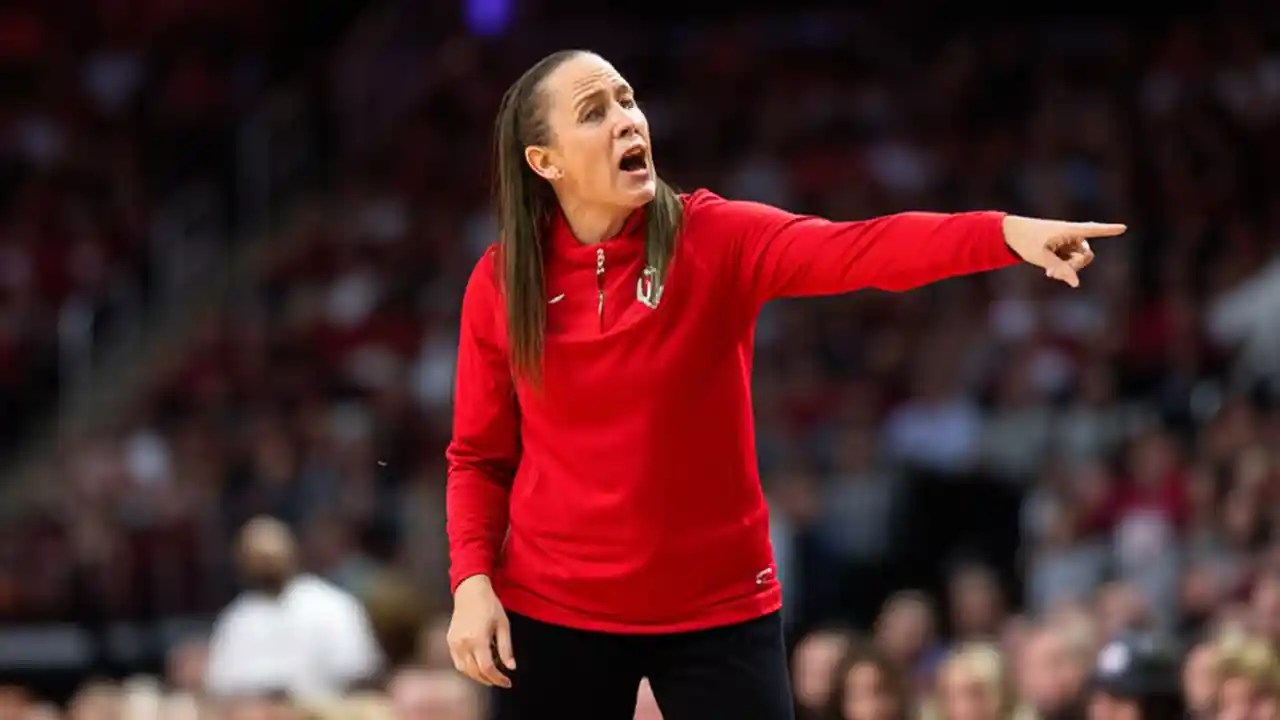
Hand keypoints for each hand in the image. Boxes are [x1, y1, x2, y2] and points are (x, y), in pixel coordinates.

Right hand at [447, 575, 515, 687]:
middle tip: (501, 681)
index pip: (487, 669)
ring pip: (464, 670)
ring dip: (477, 676)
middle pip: (474, 673)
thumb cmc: (489, 605)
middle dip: (489, 680)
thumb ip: (506, 648)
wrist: (470, 590)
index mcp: (477, 639)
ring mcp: (453, 643)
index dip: (498, 679)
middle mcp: (463, 644)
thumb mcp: (503, 625)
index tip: (508, 682)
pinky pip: (457, 662)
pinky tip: (478, 665)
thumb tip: (511, 667)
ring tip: (490, 675)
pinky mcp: (449, 641)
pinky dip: (468, 668)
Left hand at [1002, 215, 1126, 287]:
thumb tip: (1076, 284)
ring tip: (1049, 274)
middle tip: (1053, 275)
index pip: (1092, 230)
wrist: (1011, 234)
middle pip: (1086, 255)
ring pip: (1079, 261)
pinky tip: (1049, 271)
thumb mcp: (1041, 257)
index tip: (1123, 228)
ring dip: (1068, 269)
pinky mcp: (1064, 248)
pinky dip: (1063, 268)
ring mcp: (1069, 242)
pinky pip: (1071, 262)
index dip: (1108, 230)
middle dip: (1075, 267)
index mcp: (1068, 230)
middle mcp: (1072, 235)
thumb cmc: (1026, 241)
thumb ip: (1060, 270)